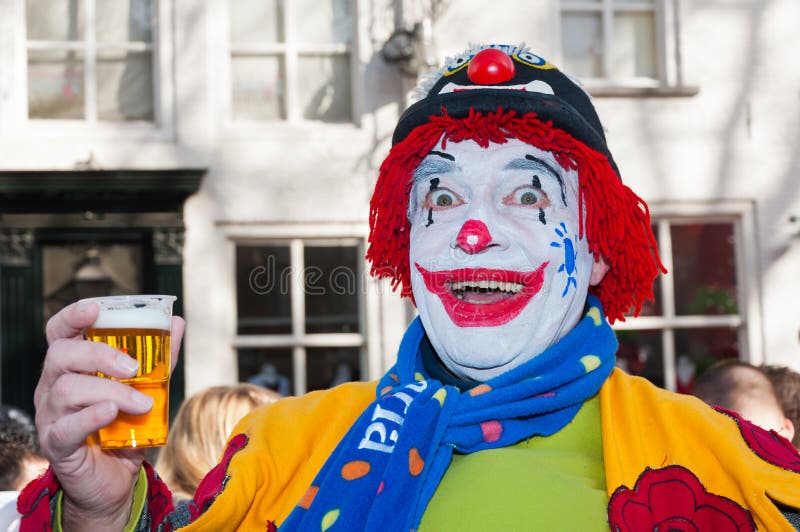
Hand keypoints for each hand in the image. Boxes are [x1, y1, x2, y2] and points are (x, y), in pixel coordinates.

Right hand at [35, 300, 184, 529]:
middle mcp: (53, 386)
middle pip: (61, 355)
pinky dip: (91, 416)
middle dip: (100, 354)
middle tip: (135, 368)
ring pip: (67, 389)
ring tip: (142, 403)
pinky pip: (66, 426)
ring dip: (110, 391)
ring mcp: (51, 415)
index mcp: (72, 367)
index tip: (96, 309)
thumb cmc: (125, 428)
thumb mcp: (147, 388)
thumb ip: (160, 357)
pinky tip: (112, 413)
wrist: (117, 480)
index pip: (59, 332)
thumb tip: (176, 323)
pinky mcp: (56, 444)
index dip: (72, 316)